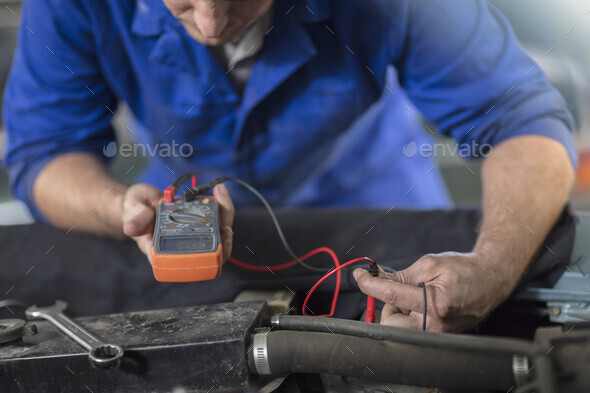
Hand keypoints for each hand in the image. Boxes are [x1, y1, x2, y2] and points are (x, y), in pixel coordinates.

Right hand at [122, 183, 233, 262]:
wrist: (140, 202)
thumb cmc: (135, 210)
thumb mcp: (132, 209)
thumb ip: (136, 217)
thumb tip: (130, 228)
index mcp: (165, 253)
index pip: (193, 263)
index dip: (210, 256)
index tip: (215, 237)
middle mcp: (183, 247)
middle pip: (213, 249)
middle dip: (224, 230)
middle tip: (223, 208)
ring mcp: (193, 235)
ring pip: (219, 233)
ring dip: (225, 214)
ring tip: (221, 194)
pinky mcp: (199, 222)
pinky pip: (216, 219)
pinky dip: (221, 206)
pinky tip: (219, 191)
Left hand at [353, 252, 515, 331]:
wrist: (491, 280)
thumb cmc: (463, 269)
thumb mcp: (429, 264)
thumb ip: (400, 275)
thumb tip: (376, 279)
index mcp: (435, 303)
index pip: (391, 294)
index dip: (370, 284)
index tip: (359, 275)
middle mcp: (437, 325)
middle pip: (390, 321)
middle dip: (389, 304)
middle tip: (403, 290)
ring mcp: (439, 335)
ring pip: (398, 327)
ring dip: (400, 310)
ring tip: (418, 297)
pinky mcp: (439, 338)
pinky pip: (411, 330)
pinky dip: (410, 316)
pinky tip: (423, 306)